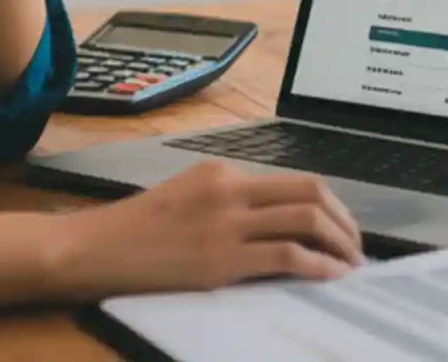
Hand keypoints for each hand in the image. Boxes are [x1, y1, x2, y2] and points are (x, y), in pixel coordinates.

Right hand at [52, 161, 364, 299]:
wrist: (91, 248)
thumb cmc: (132, 230)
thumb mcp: (185, 197)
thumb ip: (226, 202)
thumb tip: (273, 224)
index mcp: (222, 172)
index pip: (294, 181)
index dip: (329, 205)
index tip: (342, 229)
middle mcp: (229, 189)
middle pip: (311, 192)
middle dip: (345, 222)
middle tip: (357, 248)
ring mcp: (225, 223)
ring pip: (306, 220)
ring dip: (340, 245)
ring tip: (351, 266)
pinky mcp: (220, 259)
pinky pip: (286, 255)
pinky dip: (318, 266)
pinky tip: (330, 276)